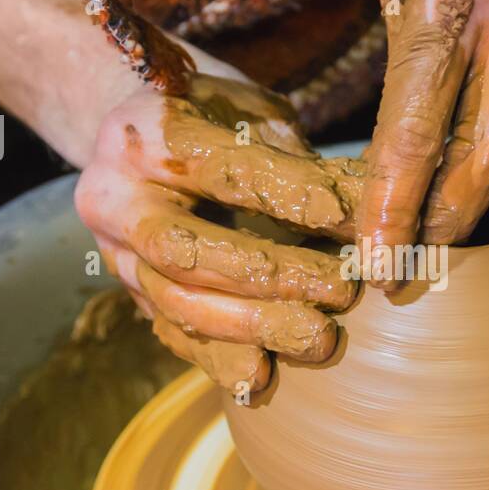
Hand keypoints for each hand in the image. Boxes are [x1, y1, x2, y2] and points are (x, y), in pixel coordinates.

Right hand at [75, 73, 366, 391]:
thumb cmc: (217, 118)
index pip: (220, 171)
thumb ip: (295, 156)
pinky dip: (218, 360)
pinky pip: (172, 335)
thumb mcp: (252, 112)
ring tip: (320, 339)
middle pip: (187, 250)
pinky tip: (264, 377)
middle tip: (341, 289)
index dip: (284, 194)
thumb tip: (374, 198)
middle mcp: (114, 198)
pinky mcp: (130, 295)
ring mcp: (115, 253)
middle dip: (270, 275)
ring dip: (253, 326)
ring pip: (177, 303)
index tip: (342, 214)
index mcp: (144, 134)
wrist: (138, 140)